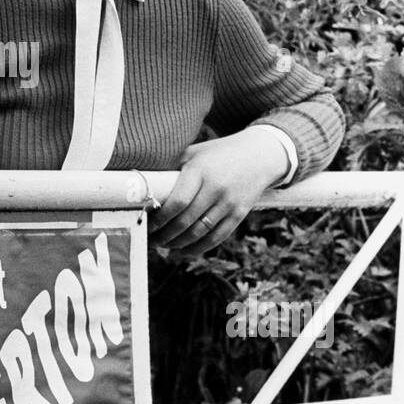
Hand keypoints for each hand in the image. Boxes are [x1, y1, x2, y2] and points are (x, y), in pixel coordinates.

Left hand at [148, 128, 289, 254]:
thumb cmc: (218, 153)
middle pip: (186, 221)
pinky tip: (184, 250)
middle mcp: (216, 188)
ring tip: (164, 245)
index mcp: (200, 170)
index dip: (161, 219)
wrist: (259, 154)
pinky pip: (217, 237)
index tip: (148, 224)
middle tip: (152, 239)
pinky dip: (198, 248)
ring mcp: (229, 202)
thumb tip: (144, 185)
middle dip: (165, 235)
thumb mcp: (195, 153)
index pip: (177, 202)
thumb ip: (173, 168)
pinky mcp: (240, 214)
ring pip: (200, 232)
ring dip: (178, 243)